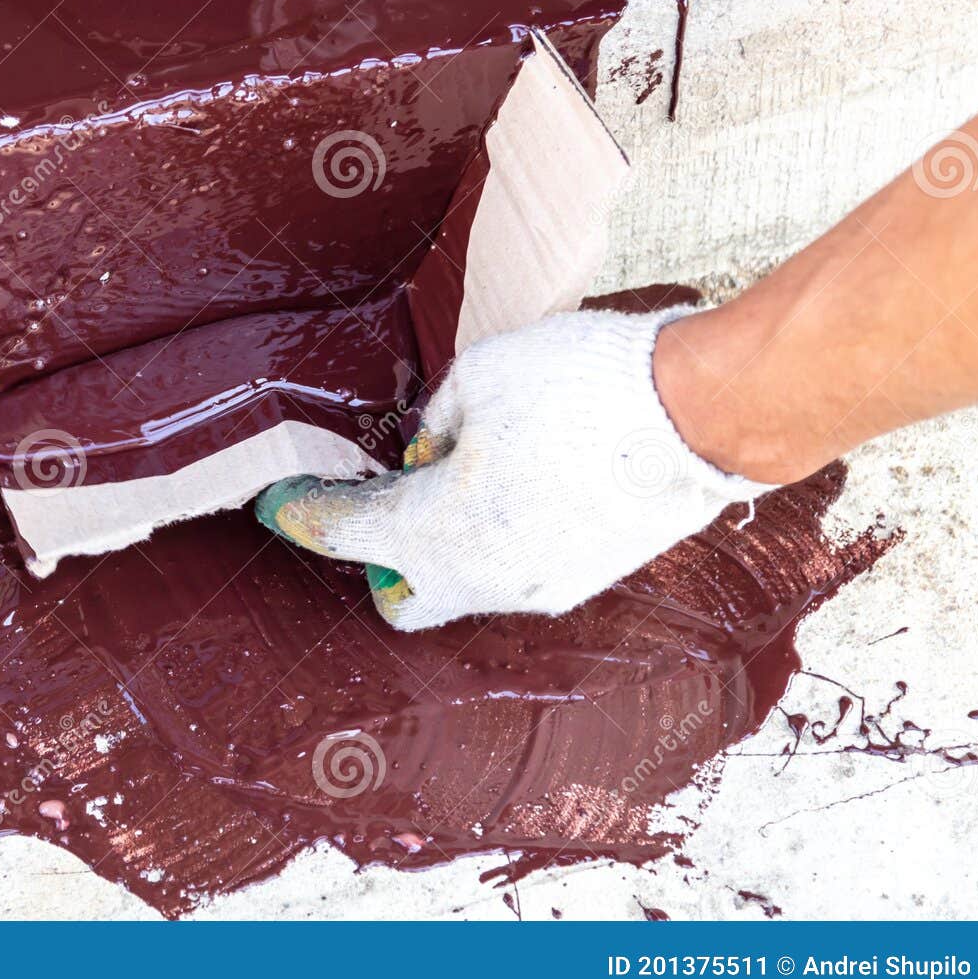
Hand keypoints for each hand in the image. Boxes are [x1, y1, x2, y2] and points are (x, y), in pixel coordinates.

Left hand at [255, 306, 770, 629]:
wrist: (699, 415)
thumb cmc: (581, 387)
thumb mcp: (478, 377)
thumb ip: (433, 422)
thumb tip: (428, 449)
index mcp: (434, 530)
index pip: (345, 533)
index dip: (302, 515)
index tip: (278, 504)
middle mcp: (482, 579)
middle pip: (402, 600)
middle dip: (379, 564)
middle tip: (385, 500)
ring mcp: (539, 588)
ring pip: (464, 589)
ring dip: (445, 550)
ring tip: (463, 477)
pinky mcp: (586, 579)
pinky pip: (516, 575)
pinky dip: (496, 544)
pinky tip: (516, 489)